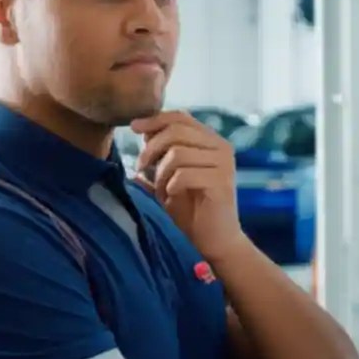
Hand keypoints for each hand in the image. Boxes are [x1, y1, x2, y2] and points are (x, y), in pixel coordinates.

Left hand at [131, 111, 245, 260]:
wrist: (213, 241)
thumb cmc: (190, 210)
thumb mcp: (169, 176)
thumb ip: (160, 153)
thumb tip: (141, 128)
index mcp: (210, 141)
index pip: (180, 117)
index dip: (154, 119)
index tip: (134, 128)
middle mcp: (221, 147)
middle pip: (176, 131)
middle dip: (152, 148)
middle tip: (142, 168)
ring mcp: (224, 163)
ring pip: (178, 153)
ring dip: (161, 172)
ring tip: (162, 189)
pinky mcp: (222, 182)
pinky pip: (184, 174)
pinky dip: (171, 185)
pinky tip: (172, 196)